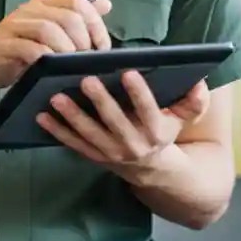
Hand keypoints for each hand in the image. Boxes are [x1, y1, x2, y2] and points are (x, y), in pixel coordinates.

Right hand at [0, 0, 112, 95]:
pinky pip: (30, 48)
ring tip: (70, 66)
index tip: (101, 50)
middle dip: (84, 41)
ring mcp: (15, 25)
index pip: (80, 3)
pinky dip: (46, 59)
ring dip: (67, 50)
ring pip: (50, 29)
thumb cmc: (17, 55)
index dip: (96, 26)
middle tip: (86, 62)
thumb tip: (106, 4)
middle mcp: (30, 9)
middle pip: (69, 16)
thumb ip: (76, 20)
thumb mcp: (51, 36)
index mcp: (44, 3)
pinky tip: (51, 70)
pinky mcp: (4, 44)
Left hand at [36, 72, 209, 175]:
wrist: (151, 168)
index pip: (148, 110)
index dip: (139, 93)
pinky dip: (56, 131)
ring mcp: (110, 153)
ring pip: (89, 134)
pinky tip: (41, 115)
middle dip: (100, 101)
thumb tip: (200, 82)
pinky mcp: (93, 156)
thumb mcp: (182, 118)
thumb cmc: (163, 131)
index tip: (129, 72)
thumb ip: (194, 101)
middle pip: (115, 122)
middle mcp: (133, 145)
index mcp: (156, 132)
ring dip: (72, 116)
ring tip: (55, 97)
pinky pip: (72, 144)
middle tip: (86, 79)